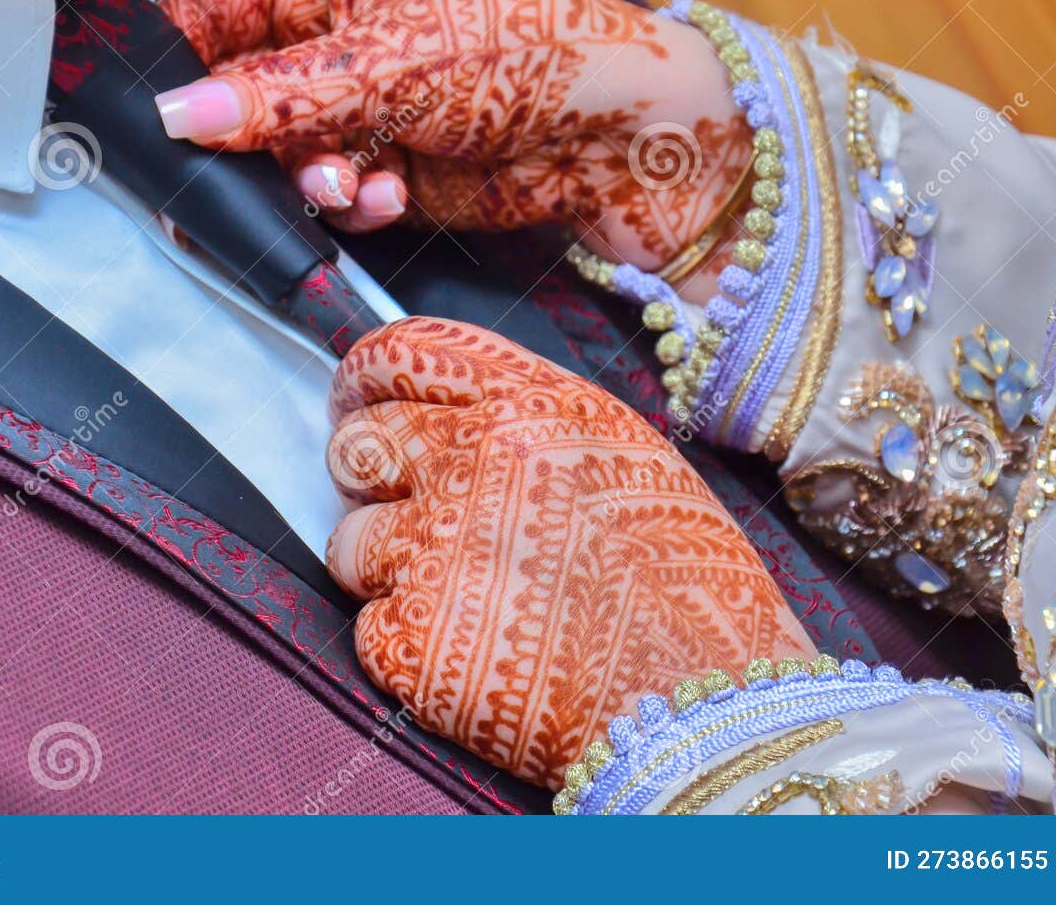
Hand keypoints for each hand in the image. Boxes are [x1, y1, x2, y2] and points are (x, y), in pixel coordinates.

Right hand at [156, 0, 748, 266]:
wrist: (621, 132)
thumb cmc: (520, 51)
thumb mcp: (387, 63)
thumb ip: (277, 96)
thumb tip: (177, 115)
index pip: (215, 4)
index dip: (180, 57)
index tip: (158, 114)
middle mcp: (338, 34)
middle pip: (240, 92)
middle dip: (251, 139)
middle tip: (267, 169)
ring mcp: (366, 102)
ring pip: (285, 154)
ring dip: (311, 177)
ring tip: (353, 182)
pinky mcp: (395, 164)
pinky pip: (338, 192)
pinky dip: (357, 201)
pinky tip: (393, 195)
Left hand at [323, 317, 811, 788]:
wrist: (705, 701)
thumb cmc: (685, 585)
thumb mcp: (626, 456)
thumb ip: (530, 421)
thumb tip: (448, 416)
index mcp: (531, 407)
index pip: (403, 355)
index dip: (366, 378)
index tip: (357, 400)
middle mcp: (475, 460)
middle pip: (358, 441)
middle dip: (366, 475)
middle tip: (407, 510)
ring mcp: (437, 549)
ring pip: (351, 539)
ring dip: (387, 568)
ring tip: (464, 599)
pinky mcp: (413, 638)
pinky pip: (370, 627)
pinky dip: (409, 645)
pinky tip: (477, 653)